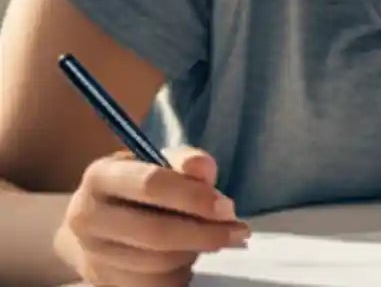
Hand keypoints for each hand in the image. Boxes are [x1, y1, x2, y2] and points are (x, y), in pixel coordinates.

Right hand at [55, 146, 249, 286]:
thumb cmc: (139, 189)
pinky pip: (154, 284)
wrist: (99, 225)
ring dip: (194, 252)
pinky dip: (180, 273)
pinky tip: (188, 256)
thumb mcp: (162, 164)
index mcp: (100, 177)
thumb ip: (186, 162)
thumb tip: (201, 167)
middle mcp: (86, 217)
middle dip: (204, 233)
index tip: (227, 207)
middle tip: (238, 231)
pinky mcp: (102, 282)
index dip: (193, 196)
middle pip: (155, 232)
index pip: (150, 184)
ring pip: (157, 263)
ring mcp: (90, 255)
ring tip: (211, 238)